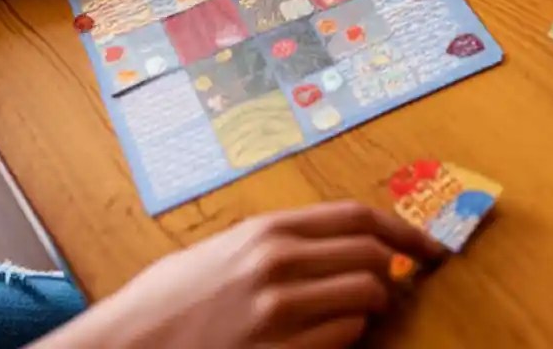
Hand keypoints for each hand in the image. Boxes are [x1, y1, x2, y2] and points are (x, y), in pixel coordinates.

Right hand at [35, 202, 444, 348]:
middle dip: (388, 275)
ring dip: (367, 312)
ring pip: (366, 301)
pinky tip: (320, 341)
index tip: (429, 246)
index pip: (358, 217)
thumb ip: (280, 242)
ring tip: (345, 317)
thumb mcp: (221, 251)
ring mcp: (279, 313)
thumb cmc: (167, 302)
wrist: (123, 348)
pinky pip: (344, 342)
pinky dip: (346, 341)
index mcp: (265, 231)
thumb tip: (342, 245)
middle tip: (385, 289)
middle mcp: (277, 265)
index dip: (404, 230)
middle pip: (372, 258)